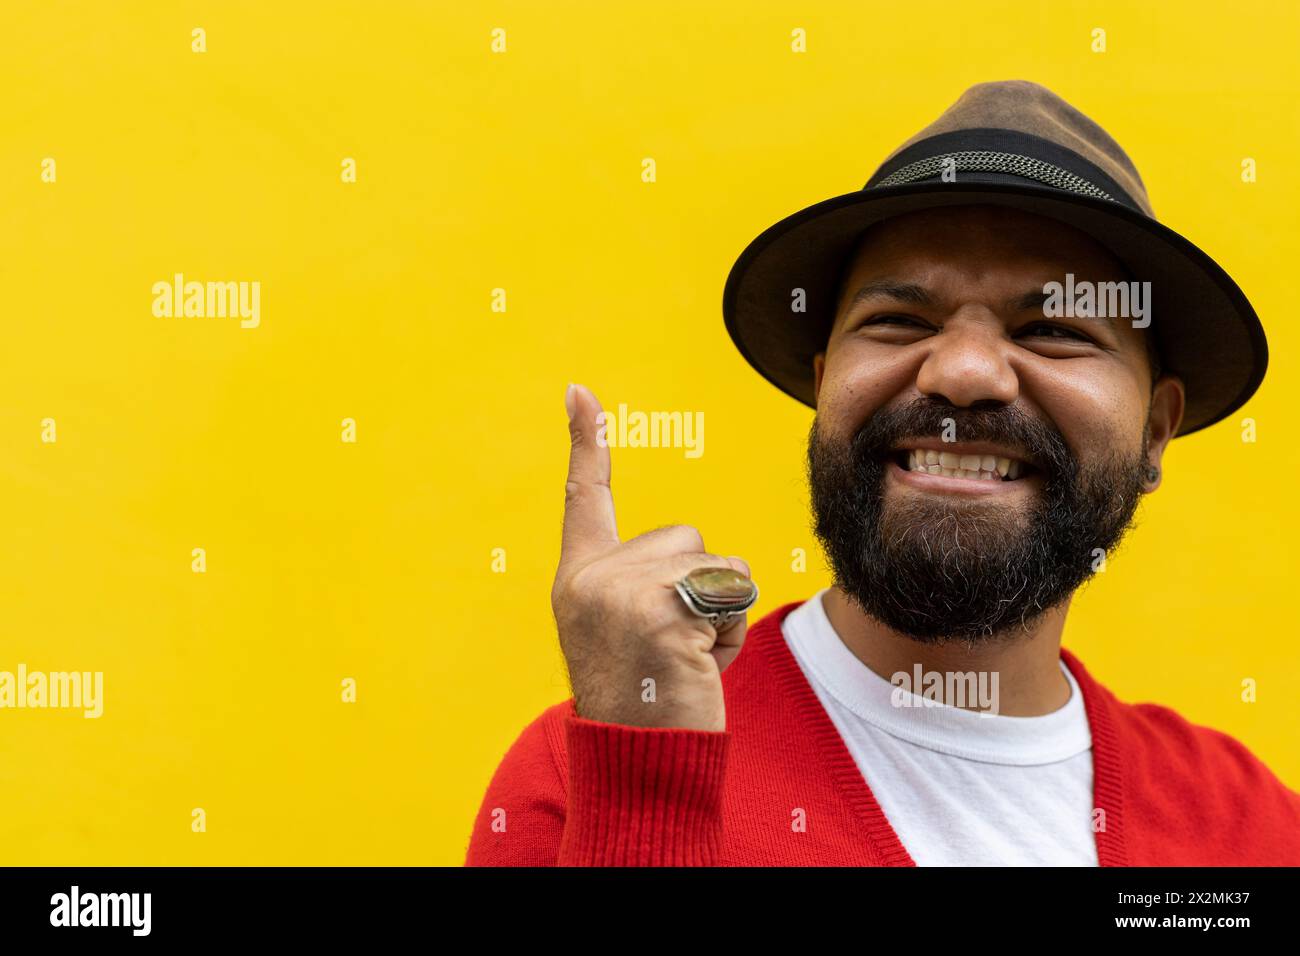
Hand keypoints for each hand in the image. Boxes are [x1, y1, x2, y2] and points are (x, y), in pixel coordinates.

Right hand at [550, 383, 751, 731]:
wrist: (639, 762)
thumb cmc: (647, 700)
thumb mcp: (628, 632)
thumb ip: (645, 583)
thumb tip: (697, 554)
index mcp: (577, 578)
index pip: (583, 498)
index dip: (586, 441)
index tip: (580, 392)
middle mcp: (591, 576)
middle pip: (687, 536)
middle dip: (702, 588)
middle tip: (673, 648)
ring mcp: (623, 590)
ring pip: (717, 561)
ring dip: (721, 611)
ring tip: (686, 658)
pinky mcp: (662, 608)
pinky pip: (733, 592)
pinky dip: (733, 631)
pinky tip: (699, 665)